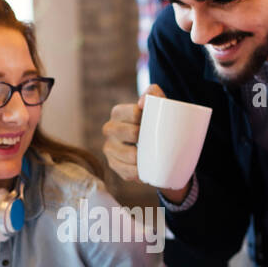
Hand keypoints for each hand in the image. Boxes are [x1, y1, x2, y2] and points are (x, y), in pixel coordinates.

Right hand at [103, 85, 189, 201]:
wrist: (155, 143)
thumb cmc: (156, 120)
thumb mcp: (158, 104)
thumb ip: (153, 93)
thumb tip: (142, 102)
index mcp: (117, 112)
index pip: (134, 113)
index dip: (148, 119)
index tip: (158, 123)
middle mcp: (109, 128)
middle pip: (131, 133)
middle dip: (145, 138)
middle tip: (157, 140)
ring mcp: (109, 148)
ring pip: (129, 156)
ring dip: (144, 158)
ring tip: (154, 157)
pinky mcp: (113, 164)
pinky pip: (127, 172)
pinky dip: (139, 173)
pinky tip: (147, 171)